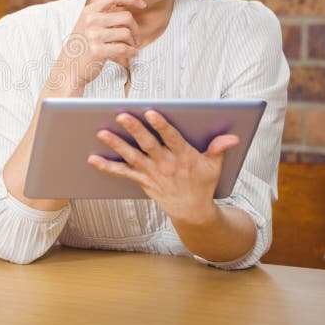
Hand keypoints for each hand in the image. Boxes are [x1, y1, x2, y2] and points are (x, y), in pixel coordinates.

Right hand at [48, 0, 144, 91]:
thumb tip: (127, 2)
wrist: (68, 68)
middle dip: (135, 29)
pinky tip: (132, 54)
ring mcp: (92, 36)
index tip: (142, 4)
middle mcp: (90, 21)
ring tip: (131, 47)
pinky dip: (132, 52)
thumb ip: (103, 13)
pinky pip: (123, 48)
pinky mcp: (97, 51)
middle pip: (126, 17)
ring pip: (126, 33)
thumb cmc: (83, 46)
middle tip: (135, 38)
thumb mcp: (87, 23)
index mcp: (89, 11)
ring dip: (133, 42)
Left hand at [87, 110, 239, 225]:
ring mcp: (152, 173)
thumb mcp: (215, 166)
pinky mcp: (142, 181)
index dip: (162, 125)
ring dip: (116, 145)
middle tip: (121, 115)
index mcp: (184, 157)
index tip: (152, 112)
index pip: (172, 138)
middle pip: (148, 144)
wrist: (192, 212)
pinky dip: (108, 166)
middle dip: (135, 129)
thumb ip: (219, 148)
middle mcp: (166, 164)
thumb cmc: (203, 183)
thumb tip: (231, 136)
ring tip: (101, 132)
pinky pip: (123, 173)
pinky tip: (93, 158)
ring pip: (132, 157)